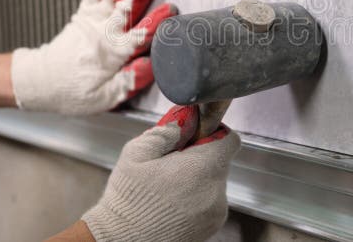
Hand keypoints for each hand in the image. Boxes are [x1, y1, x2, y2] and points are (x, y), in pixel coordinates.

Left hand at [11, 0, 175, 114]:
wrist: (41, 81)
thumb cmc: (74, 92)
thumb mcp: (104, 98)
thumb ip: (128, 82)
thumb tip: (150, 66)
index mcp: (113, 55)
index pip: (138, 36)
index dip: (155, 22)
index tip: (169, 9)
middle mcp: (104, 34)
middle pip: (126, 7)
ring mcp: (93, 20)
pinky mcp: (84, 13)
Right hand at [82, 106, 240, 241]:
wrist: (122, 241)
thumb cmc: (127, 200)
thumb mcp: (136, 153)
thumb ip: (166, 131)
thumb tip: (184, 122)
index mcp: (202, 169)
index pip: (229, 140)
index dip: (213, 133)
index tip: (194, 136)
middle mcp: (216, 192)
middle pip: (220, 160)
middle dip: (199, 156)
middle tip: (172, 162)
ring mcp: (216, 212)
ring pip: (215, 181)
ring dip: (198, 177)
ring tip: (168, 186)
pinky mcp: (212, 226)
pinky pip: (211, 200)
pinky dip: (197, 196)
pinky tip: (172, 201)